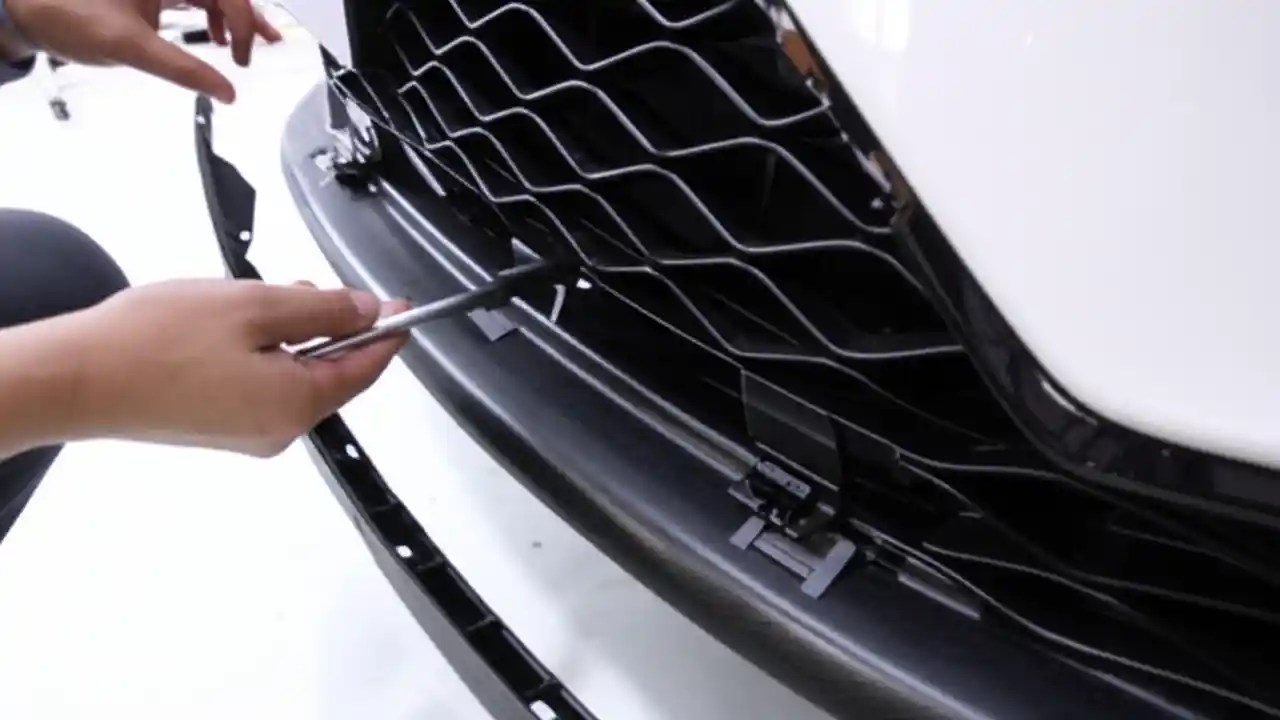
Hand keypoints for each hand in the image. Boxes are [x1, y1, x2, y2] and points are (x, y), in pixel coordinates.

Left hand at [5, 0, 282, 102]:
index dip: (241, 23)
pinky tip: (212, 35)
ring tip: (243, 45)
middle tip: (268, 44)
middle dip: (246, 15)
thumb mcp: (130, 47)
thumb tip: (225, 91)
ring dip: (230, 16)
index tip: (241, 57)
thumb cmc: (66, 16)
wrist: (27, 12)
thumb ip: (183, 70)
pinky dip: (209, 13)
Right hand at [64, 279, 407, 456]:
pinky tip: (239, 325)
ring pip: (294, 375)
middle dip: (331, 327)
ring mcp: (246, 434)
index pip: (367, 368)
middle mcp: (280, 431)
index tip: (403, 307)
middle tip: (316, 288)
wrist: (79, 379)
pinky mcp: (218, 428)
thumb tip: (369, 312)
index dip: (389, 332)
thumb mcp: (257, 306)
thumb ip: (323, 310)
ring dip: (293, 335)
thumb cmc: (159, 341)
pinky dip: (265, 353)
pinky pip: (262, 385)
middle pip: (331, 373)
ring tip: (264, 298)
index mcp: (299, 405)